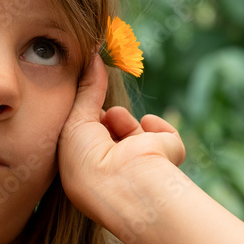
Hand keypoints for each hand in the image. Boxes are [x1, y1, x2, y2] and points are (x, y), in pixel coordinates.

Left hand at [58, 54, 185, 223]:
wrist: (126, 185)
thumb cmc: (89, 163)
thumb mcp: (76, 122)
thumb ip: (87, 91)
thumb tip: (92, 58)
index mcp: (88, 171)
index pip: (87, 137)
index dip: (85, 117)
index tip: (82, 97)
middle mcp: (115, 171)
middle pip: (111, 131)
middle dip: (106, 117)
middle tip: (100, 111)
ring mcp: (143, 164)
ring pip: (135, 130)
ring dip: (125, 122)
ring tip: (119, 123)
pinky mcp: (167, 155)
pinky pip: (165, 133)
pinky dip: (158, 129)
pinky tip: (148, 128)